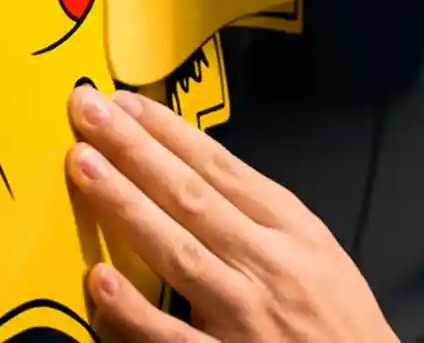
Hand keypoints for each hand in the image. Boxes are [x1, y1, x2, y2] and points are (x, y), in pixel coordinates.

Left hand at [65, 86, 397, 342]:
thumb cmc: (339, 322)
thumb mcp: (316, 251)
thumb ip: (260, 213)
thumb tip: (195, 169)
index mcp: (292, 230)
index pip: (221, 168)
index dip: (170, 132)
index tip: (128, 104)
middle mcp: (268, 265)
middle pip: (190, 196)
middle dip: (136, 149)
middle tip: (91, 112)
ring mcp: (244, 315)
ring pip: (176, 250)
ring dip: (125, 203)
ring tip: (84, 164)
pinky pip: (170, 334)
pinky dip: (134, 309)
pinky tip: (99, 279)